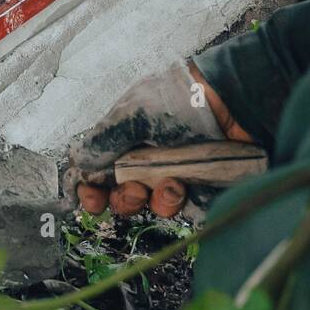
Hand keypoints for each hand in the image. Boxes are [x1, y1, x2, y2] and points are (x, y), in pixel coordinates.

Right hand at [61, 60, 252, 218]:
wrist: (233, 103)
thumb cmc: (180, 101)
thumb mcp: (133, 113)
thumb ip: (102, 141)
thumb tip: (76, 164)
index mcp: (127, 139)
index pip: (99, 171)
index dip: (90, 189)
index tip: (90, 201)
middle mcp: (149, 158)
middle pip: (123, 195)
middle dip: (123, 200)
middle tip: (134, 191)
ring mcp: (176, 173)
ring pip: (153, 205)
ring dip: (155, 201)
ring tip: (172, 184)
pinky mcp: (201, 186)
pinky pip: (183, 208)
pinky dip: (180, 202)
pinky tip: (186, 187)